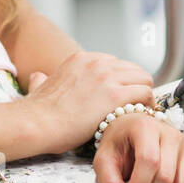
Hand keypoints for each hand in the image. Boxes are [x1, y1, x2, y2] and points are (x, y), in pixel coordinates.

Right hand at [21, 52, 154, 154]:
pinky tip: (141, 116)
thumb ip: (41, 80)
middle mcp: (96, 63)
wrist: (36, 123)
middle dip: (136, 86)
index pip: (116, 63)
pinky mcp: (115, 96)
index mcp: (81, 58)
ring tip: (141, 111)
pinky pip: (145, 93)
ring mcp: (107, 77)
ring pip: (144, 79)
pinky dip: (147, 105)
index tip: (122, 95)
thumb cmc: (38, 112)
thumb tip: (37, 77)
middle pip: (133, 69)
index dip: (122, 81)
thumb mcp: (38, 87)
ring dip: (144, 95)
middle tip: (136, 104)